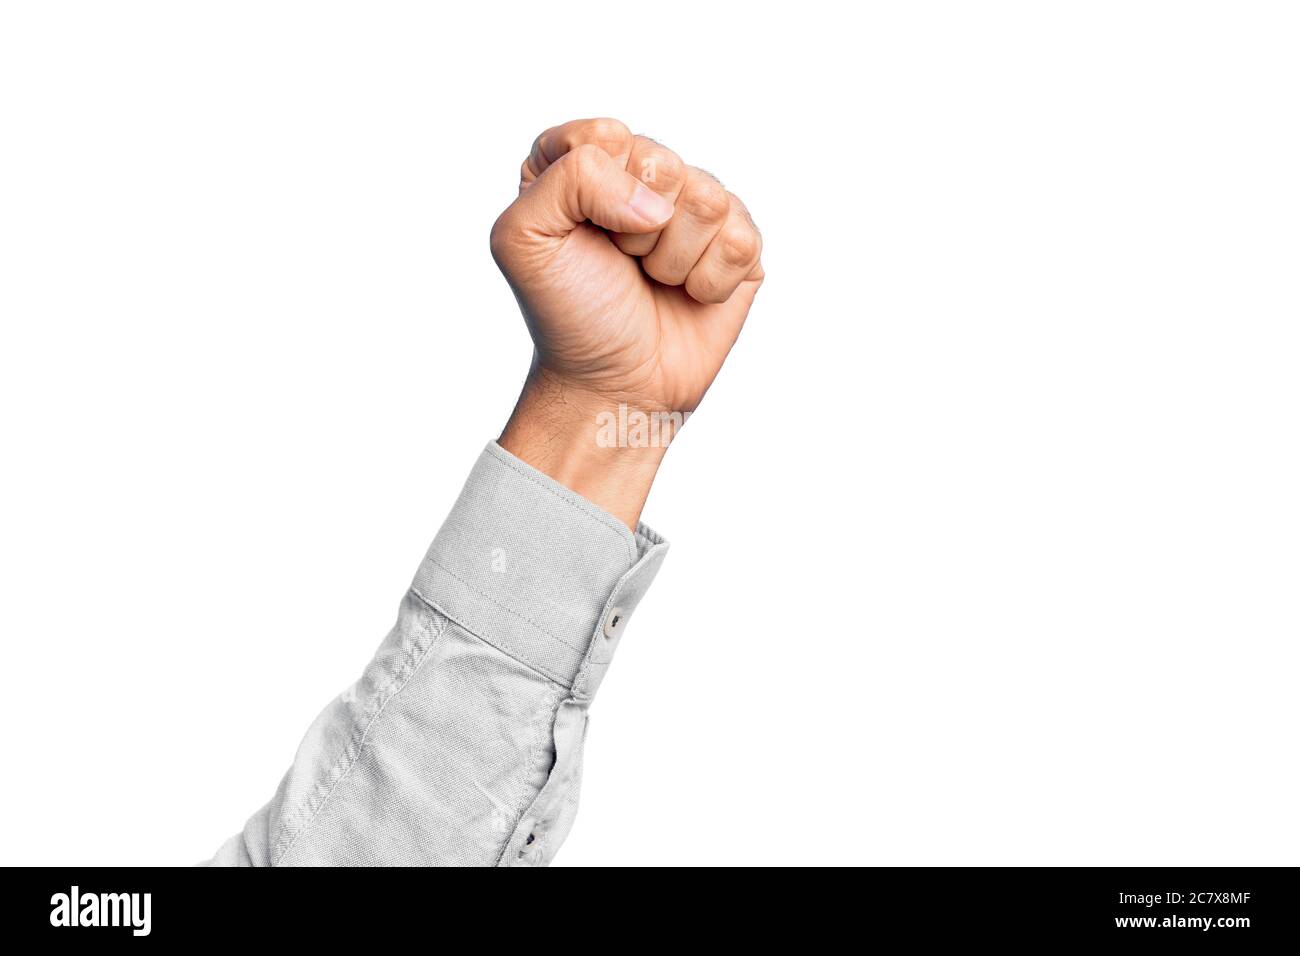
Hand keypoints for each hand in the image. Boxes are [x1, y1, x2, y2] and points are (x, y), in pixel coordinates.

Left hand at [492, 118, 763, 527]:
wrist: (615, 385)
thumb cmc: (569, 314)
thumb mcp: (523, 239)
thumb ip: (567, 178)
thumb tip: (657, 203)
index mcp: (583, 161)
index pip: (606, 136)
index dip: (596, 192)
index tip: (580, 235)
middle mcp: (641, 176)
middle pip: (663, 164)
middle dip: (637, 230)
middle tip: (621, 263)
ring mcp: (694, 208)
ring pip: (708, 199)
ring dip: (673, 258)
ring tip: (653, 281)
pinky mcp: (737, 244)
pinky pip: (742, 237)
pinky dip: (709, 280)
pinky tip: (688, 294)